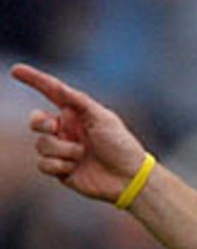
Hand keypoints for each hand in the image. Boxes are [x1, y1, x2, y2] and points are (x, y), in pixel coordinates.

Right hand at [10, 63, 147, 204]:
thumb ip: (77, 100)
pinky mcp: (60, 171)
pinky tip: (75, 168)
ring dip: (62, 149)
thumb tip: (56, 86)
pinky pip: (44, 164)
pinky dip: (58, 165)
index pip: (49, 93)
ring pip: (41, 145)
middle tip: (54, 127)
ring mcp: (62, 151)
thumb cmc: (120, 144)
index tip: (16, 70)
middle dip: (40, 123)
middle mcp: (65, 130)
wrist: (128, 178)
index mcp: (74, 113)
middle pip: (36, 121)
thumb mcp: (101, 116)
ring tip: (82, 155)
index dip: (32, 80)